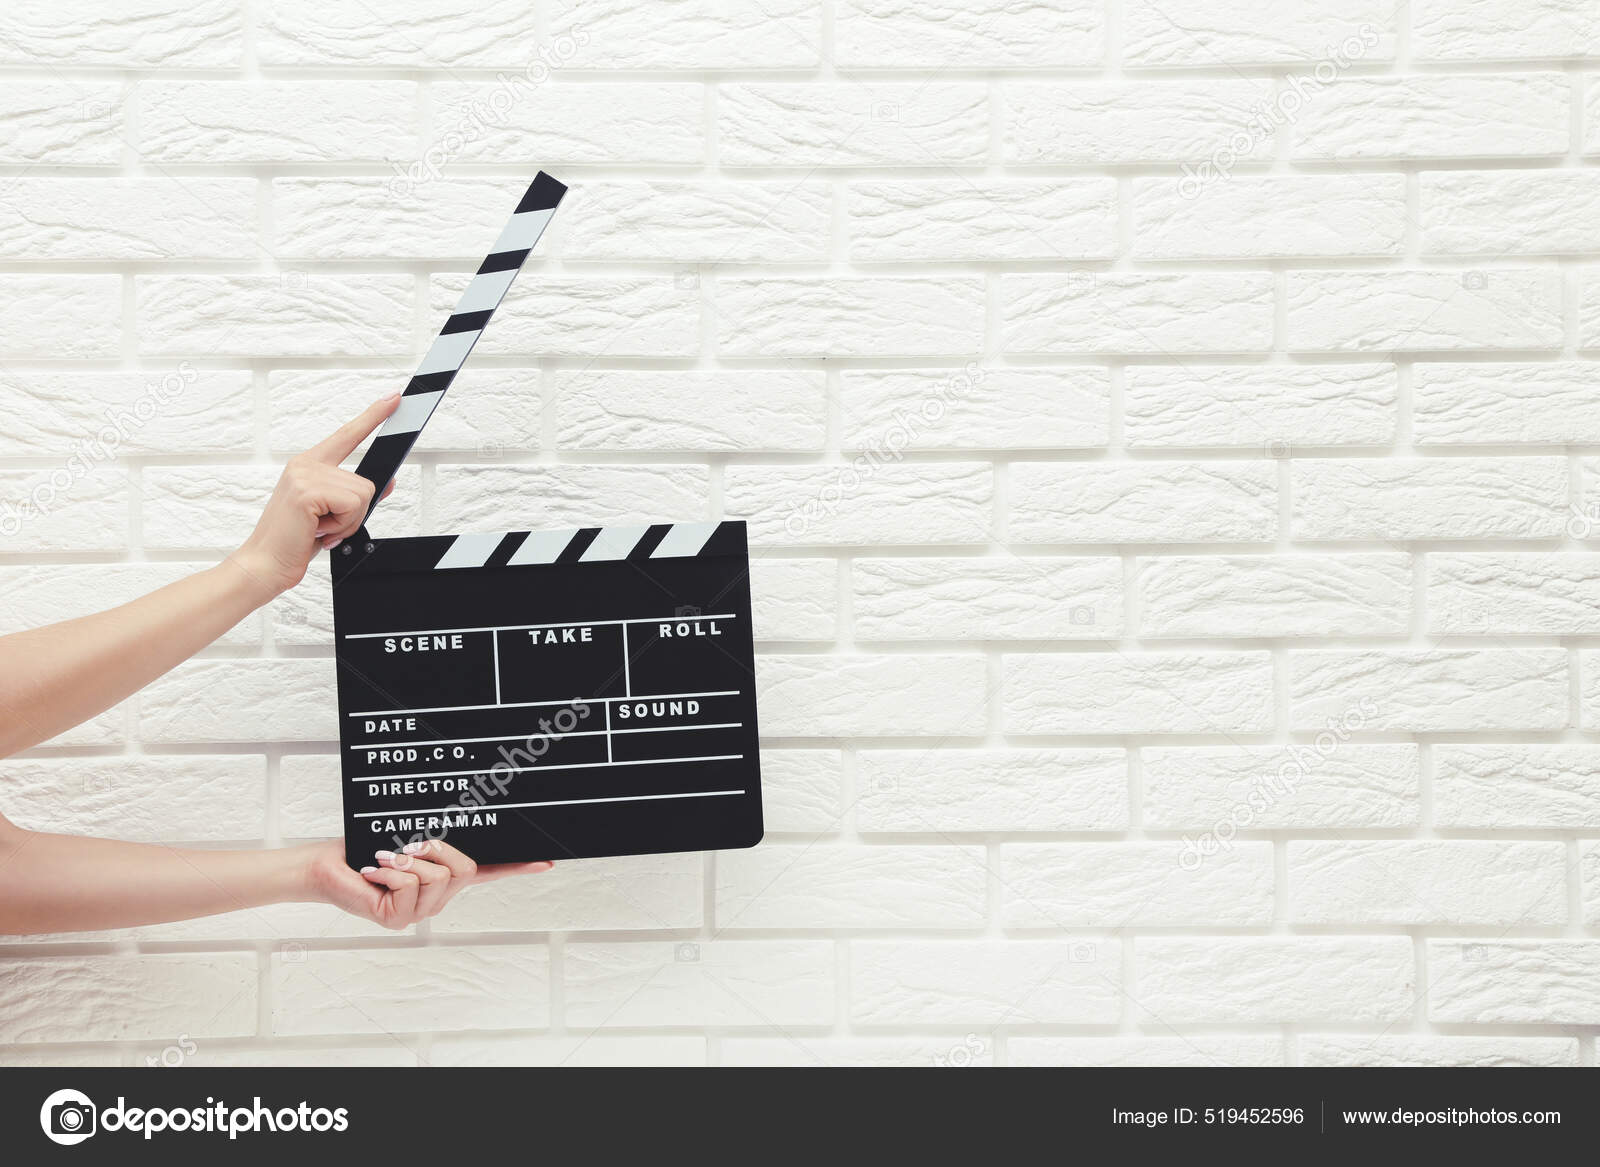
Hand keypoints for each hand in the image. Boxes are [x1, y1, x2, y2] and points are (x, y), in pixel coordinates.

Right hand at [228, 394, 400, 599]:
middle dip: (355, 514)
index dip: (373, 416)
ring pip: (363, 495)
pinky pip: (353, 505)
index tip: (394, 397)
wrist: (266, 563)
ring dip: (348, 522)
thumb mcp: (333, 515)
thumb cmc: (294, 541)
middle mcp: (306, 465)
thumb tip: (388, 482)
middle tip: (326, 526)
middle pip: (366, 483)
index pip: (347, 435)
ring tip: (320, 528)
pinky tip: (319, 530)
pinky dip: (343, 526)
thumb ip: (357, 496)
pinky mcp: (307, 490)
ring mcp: (305, 475)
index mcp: (309, 465)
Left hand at [300, 839, 554, 930]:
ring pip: (437, 876)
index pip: (488, 872)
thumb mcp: (408, 837)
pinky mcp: (397, 918)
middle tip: (408, 844)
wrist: (326, 865)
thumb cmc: (363, 849)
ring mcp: (418, 913)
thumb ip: (434, 839)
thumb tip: (446, 830)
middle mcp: (436, 899)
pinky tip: (374, 874)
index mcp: (443, 878)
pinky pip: (410, 883)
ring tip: (384, 861)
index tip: (546, 861)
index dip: (517, 866)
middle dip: (437, 848)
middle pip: (465, 868)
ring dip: (407, 859)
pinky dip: (389, 870)